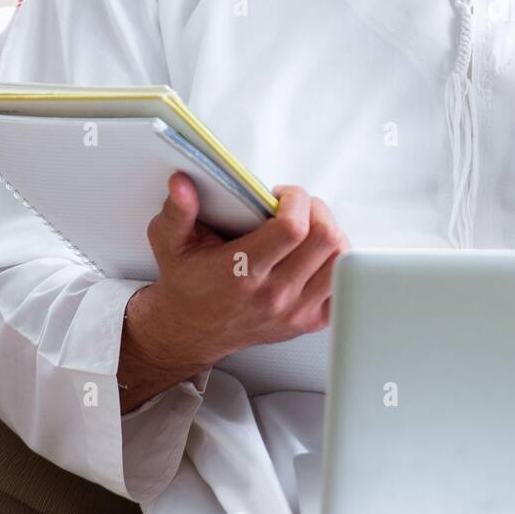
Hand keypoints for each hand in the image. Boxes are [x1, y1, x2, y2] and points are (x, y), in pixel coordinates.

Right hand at [143, 172, 350, 366]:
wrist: (191, 330)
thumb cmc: (187, 282)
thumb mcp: (171, 243)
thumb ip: (177, 211)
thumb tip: (182, 184)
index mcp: (242, 273)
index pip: (292, 228)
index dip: (295, 200)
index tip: (280, 194)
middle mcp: (274, 295)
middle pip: (325, 238)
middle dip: (316, 210)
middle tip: (296, 207)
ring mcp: (295, 311)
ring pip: (340, 260)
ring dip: (330, 234)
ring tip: (307, 228)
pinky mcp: (310, 321)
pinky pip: (343, 286)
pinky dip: (337, 263)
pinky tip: (315, 254)